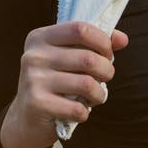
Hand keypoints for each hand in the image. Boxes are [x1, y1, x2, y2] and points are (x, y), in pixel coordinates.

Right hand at [0, 21, 128, 147]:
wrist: (25, 119)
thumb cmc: (55, 83)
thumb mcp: (69, 58)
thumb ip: (96, 44)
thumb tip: (122, 39)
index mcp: (40, 37)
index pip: (80, 29)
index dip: (102, 41)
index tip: (107, 54)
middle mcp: (34, 56)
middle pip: (88, 58)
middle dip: (107, 70)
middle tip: (105, 78)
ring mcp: (33, 79)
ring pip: (86, 84)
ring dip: (99, 93)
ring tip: (95, 96)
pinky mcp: (36, 103)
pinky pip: (77, 108)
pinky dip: (85, 112)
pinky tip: (79, 111)